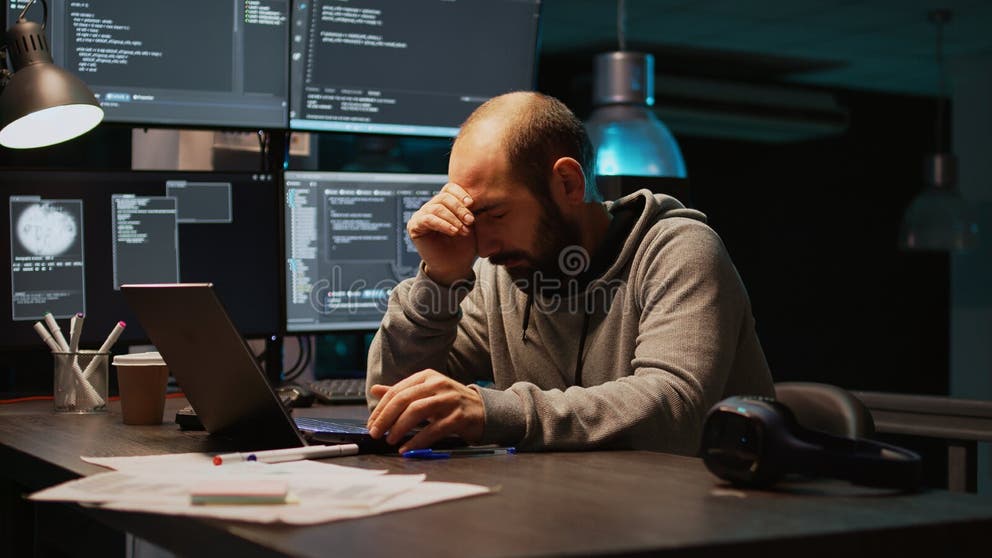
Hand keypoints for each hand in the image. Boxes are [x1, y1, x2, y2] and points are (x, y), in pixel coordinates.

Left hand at [367, 369, 484, 452]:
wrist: (484, 410)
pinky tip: (406, 448)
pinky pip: (433, 430)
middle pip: (404, 399)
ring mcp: (450, 400)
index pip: (397, 390)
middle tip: (375, 433)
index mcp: (427, 376)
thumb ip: (401, 392)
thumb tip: (375, 389)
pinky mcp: (459, 417)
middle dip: (386, 418)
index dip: (381, 408)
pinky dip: (417, 441)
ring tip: (390, 439)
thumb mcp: (426, 392)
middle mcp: (438, 384)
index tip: (371, 423)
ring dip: (399, 427)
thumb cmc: (450, 402)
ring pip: (417, 411)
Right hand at [408, 183, 476, 285]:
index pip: (449, 188)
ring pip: (437, 207)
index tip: (472, 204)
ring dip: (453, 218)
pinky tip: (454, 232)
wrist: (455, 266)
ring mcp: (422, 215)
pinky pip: (428, 219)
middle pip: (444, 197)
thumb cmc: (464, 246)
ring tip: (464, 230)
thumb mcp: (470, 225)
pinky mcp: (415, 226)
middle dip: (459, 208)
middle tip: (470, 221)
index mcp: (445, 203)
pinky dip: (443, 224)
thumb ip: (470, 210)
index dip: (460, 193)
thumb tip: (472, 198)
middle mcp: (431, 206)